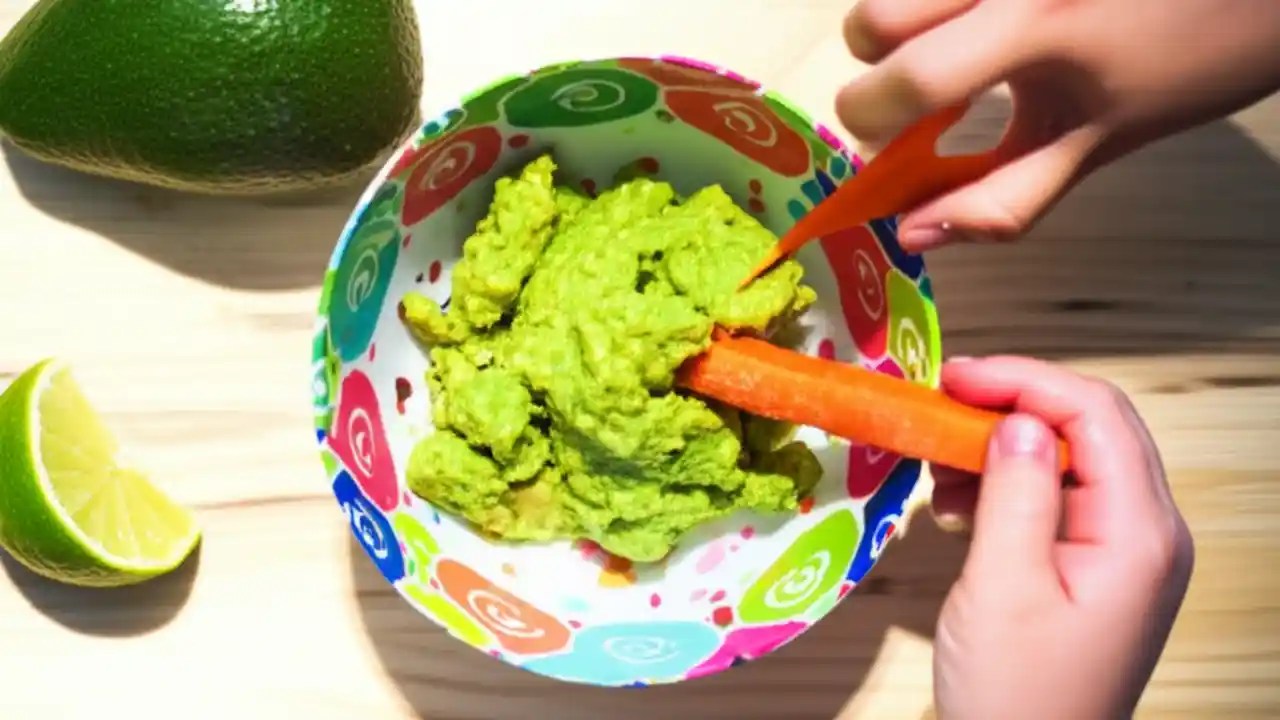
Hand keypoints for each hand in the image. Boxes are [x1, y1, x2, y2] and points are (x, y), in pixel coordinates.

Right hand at [837, 0, 1279, 250]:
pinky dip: (937, 6)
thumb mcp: (1100, 142)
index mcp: (1033, 30)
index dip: (869, 124)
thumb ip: (1000, 199)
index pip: (906, 79)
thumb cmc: (1192, 59)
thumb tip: (913, 235)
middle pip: (871, 19)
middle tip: (921, 96)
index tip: (885, 148)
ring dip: (901, 26)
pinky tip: (977, 26)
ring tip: (955, 52)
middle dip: (875, 69)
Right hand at [929, 357, 1193, 719]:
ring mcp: (1129, 550)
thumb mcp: (1003, 587)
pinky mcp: (1101, 567)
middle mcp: (1151, 532)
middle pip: (1093, 427)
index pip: (1096, 414)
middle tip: (941, 404)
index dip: (1023, 380)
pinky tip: (961, 506)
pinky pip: (1061, 496)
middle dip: (1015, 404)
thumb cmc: (1014, 691)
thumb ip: (1016, 493)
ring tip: (941, 466)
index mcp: (1139, 533)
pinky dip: (1009, 484)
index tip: (951, 378)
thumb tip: (1018, 419)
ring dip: (1006, 445)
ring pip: (1074, 457)